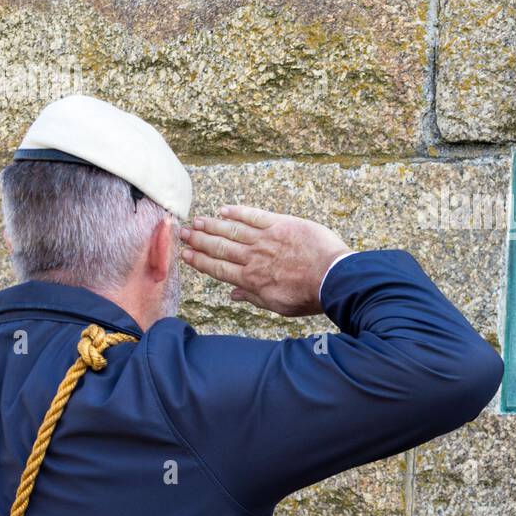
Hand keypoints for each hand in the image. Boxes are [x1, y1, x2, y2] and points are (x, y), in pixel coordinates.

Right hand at [179, 205, 349, 316]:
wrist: (333, 278)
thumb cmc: (308, 296)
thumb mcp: (278, 305)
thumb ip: (253, 297)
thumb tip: (233, 294)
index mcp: (251, 279)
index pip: (218, 268)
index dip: (200, 261)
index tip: (186, 255)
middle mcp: (253, 258)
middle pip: (220, 247)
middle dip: (199, 241)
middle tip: (182, 233)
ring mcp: (266, 239)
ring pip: (232, 230)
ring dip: (212, 225)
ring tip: (196, 221)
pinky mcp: (280, 224)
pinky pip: (254, 215)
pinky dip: (237, 212)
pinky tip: (224, 210)